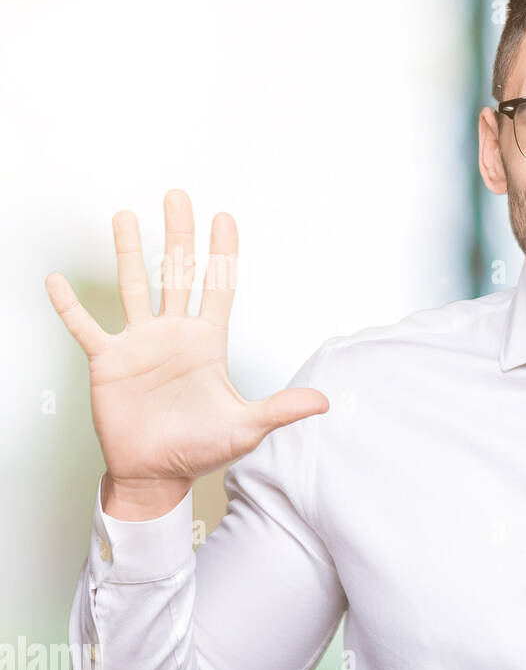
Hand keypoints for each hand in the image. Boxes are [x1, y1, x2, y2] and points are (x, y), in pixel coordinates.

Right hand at [46, 190, 328, 513]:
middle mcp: (174, 335)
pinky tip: (55, 280)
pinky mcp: (107, 361)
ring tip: (126, 216)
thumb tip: (325, 401)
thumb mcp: (246, 428)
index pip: (218, 287)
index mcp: (208, 343)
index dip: (222, 253)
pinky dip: (68, 306)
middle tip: (177, 195)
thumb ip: (281, 409)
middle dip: (178, 235)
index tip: (225, 216)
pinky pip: (84, 327)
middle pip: (177, 274)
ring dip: (129, 252)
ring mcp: (139, 344)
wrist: (157, 474)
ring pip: (133, 287)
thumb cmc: (201, 449)